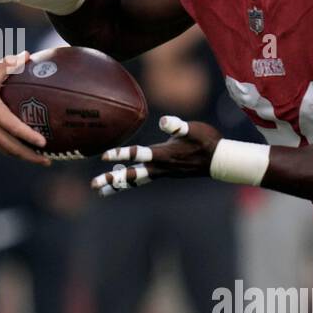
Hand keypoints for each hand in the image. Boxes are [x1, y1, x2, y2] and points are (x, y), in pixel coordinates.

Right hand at [0, 52, 50, 165]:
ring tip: (37, 158)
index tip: (44, 144)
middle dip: (32, 157)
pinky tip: (14, 145)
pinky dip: (4, 147)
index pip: (14, 128)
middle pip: (13, 149)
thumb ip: (9, 65)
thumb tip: (27, 55)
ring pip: (5, 151)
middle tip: (47, 161)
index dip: (29, 137)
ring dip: (22, 156)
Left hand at [89, 115, 219, 196]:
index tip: (104, 156)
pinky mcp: (164, 174)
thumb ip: (178, 126)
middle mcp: (160, 167)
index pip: (139, 154)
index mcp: (164, 155)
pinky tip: (121, 180)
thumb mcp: (193, 129)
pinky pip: (143, 179)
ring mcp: (162, 172)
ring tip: (101, 191)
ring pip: (135, 181)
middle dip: (112, 179)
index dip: (121, 153)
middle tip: (93, 185)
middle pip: (131, 176)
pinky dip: (130, 181)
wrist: (219, 160)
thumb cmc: (206, 141)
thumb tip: (164, 121)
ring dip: (118, 185)